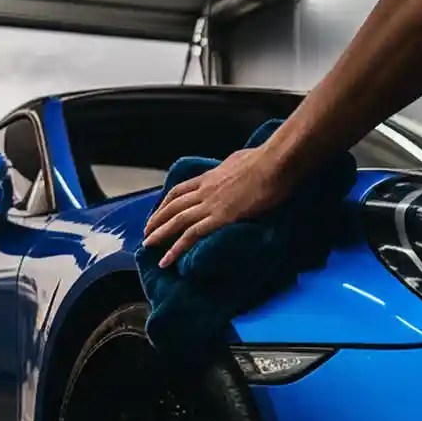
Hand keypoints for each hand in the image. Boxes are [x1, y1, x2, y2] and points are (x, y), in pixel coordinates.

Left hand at [143, 147, 292, 267]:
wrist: (275, 163)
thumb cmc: (266, 160)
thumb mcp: (241, 160)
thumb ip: (232, 168)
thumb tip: (235, 168)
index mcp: (210, 176)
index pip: (180, 190)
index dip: (165, 203)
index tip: (158, 212)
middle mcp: (205, 190)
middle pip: (173, 206)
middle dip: (157, 220)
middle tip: (146, 233)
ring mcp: (210, 204)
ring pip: (176, 221)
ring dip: (159, 235)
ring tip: (148, 246)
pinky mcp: (219, 218)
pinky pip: (191, 235)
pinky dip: (176, 248)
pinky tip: (166, 260)